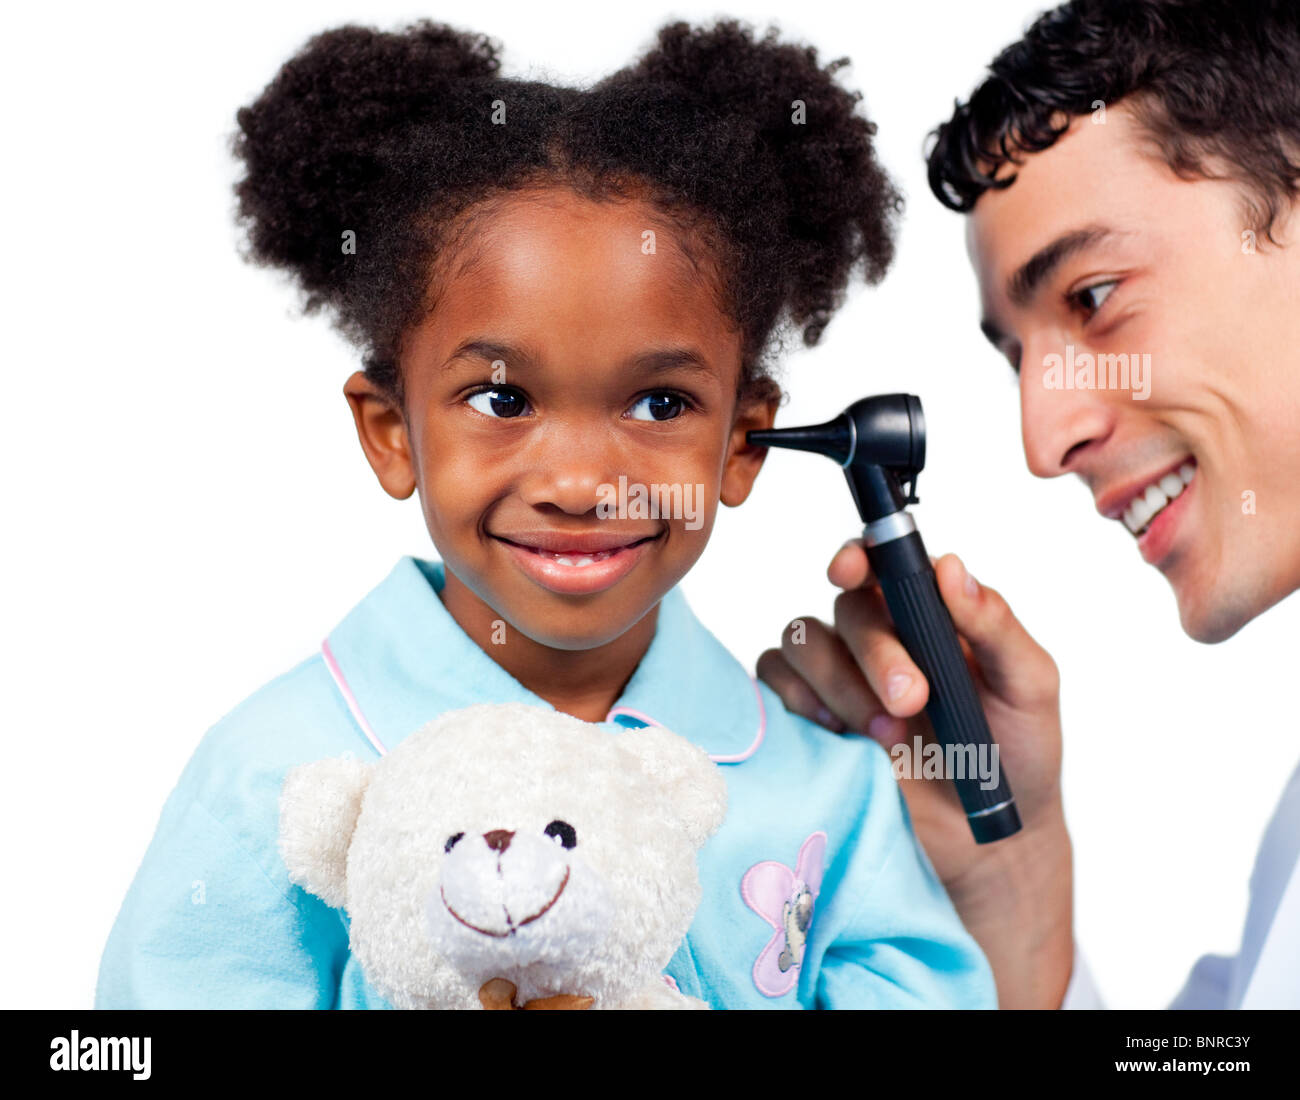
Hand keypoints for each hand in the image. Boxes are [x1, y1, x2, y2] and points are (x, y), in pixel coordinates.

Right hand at [755, 542, 1073, 1006]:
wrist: (986, 841)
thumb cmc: (1017, 756)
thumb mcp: (1028, 687)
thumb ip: (996, 625)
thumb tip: (951, 567)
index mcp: (930, 613)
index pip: (883, 562)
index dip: (859, 556)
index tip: (851, 571)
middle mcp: (880, 634)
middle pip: (847, 609)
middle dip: (874, 653)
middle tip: (912, 701)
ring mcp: (841, 674)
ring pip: (804, 642)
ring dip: (839, 684)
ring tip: (886, 735)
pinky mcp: (812, 715)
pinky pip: (775, 680)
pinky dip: (795, 699)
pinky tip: (834, 732)